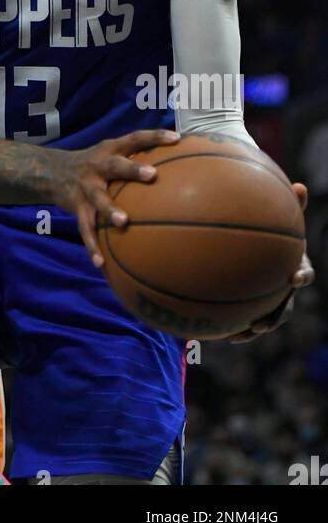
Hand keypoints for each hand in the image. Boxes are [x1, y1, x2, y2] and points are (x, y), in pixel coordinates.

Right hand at [53, 128, 181, 267]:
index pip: (134, 139)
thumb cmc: (95, 165)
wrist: (51, 172)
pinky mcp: (77, 207)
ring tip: (123, 222)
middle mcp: (97, 166)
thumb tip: (177, 168)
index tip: (175, 139)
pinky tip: (101, 264)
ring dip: (109, 209)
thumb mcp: (110, 155)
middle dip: (132, 169)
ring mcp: (86, 187)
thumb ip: (135, 159)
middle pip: (115, 166)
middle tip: (152, 175)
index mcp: (110, 151)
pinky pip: (85, 228)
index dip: (154, 137)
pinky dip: (92, 246)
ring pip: (98, 199)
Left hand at [229, 183, 313, 342]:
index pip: (305, 273)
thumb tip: (301, 185)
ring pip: (266, 317)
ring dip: (253, 328)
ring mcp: (272, 296)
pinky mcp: (256, 302)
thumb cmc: (274, 227)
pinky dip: (234, 324)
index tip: (294, 278)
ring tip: (237, 336)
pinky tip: (216, 329)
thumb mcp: (281, 215)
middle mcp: (285, 286)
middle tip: (261, 324)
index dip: (302, 276)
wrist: (264, 244)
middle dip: (274, 317)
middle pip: (285, 306)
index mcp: (295, 265)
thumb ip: (289, 205)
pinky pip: (245, 316)